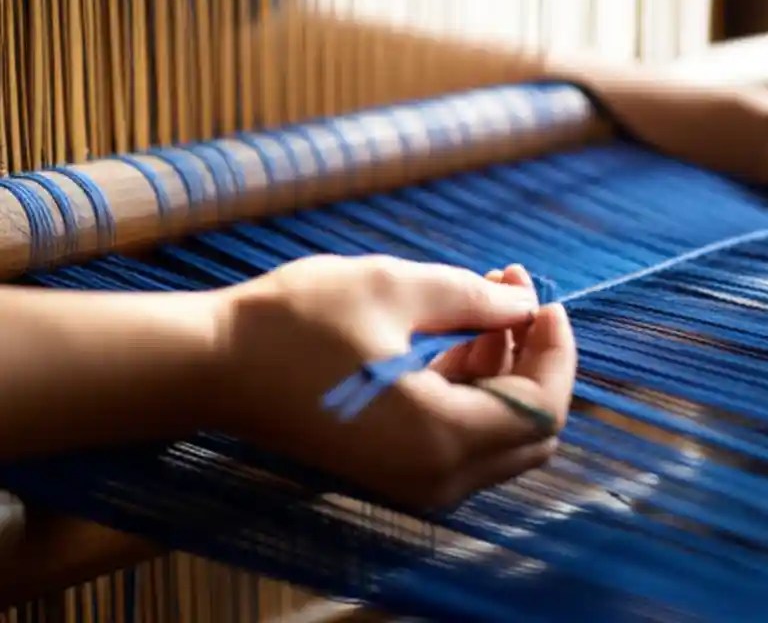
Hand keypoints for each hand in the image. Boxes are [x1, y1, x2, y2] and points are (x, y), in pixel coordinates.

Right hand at [210, 255, 575, 510]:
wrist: (208, 367)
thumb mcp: (396, 288)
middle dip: (532, 357)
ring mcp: (412, 482)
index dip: (555, 350)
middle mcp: (435, 478)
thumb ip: (476, 298)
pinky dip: (471, 389)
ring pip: (496, 434)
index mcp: (441, 439)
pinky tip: (456, 332)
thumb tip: (527, 304)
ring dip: (503, 368)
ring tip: (485, 296)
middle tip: (516, 293)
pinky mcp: (392, 470)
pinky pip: (459, 438)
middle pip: (529, 430)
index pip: (542, 408)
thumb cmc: (293, 324)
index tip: (544, 298)